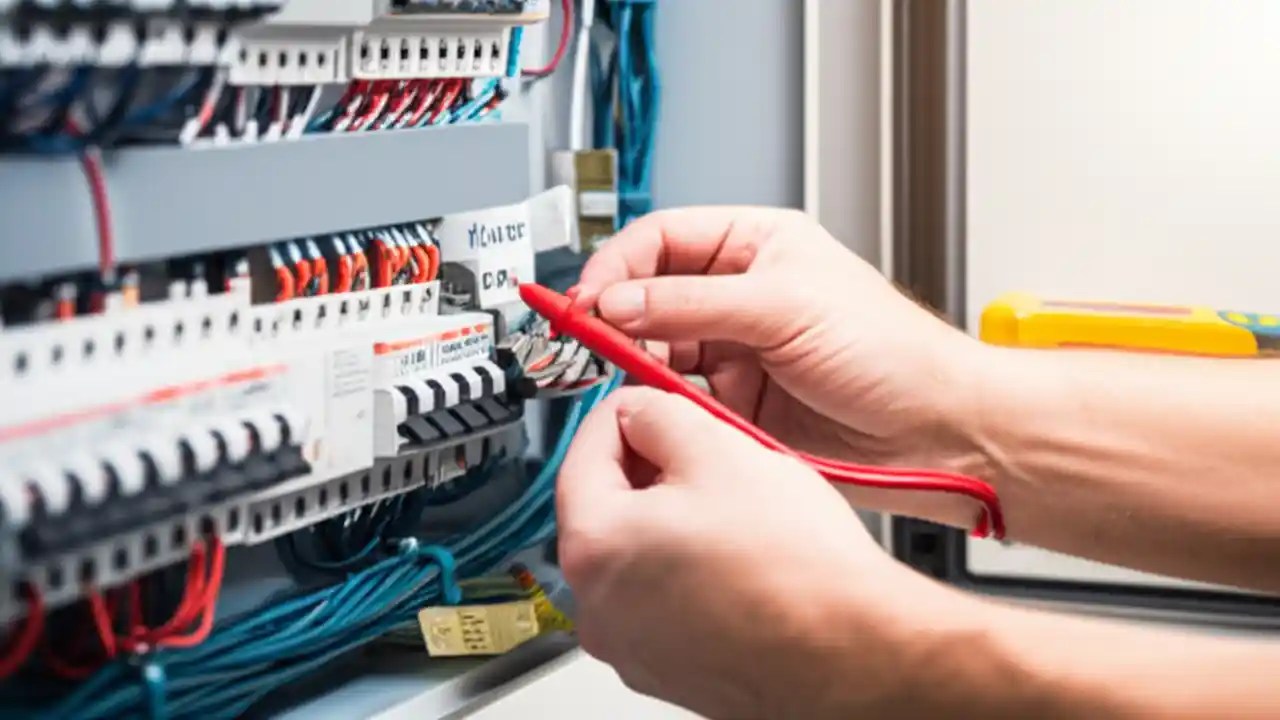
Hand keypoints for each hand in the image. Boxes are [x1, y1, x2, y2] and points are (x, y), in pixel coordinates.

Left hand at [557, 387, 984, 718]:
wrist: (853, 653)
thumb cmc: (796, 570)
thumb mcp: (721, 449)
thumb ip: (662, 415)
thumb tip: (643, 411)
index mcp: (594, 546)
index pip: (585, 451)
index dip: (623, 412)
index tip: (648, 401)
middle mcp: (599, 607)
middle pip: (607, 508)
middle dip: (650, 468)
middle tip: (699, 448)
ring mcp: (633, 646)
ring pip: (639, 556)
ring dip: (673, 521)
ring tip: (733, 505)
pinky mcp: (670, 670)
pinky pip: (664, 600)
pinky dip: (690, 571)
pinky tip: (741, 556)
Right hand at [572, 207, 990, 525]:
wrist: (932, 433)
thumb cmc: (891, 353)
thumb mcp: (783, 308)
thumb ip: (691, 304)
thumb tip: (619, 301)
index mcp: (756, 246)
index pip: (662, 240)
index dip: (618, 266)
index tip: (588, 299)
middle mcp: (740, 295)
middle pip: (649, 296)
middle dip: (622, 319)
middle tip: (599, 343)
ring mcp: (735, 350)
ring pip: (656, 352)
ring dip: (642, 366)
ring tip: (641, 379)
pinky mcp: (734, 403)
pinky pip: (678, 399)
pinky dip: (666, 405)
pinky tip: (672, 409)